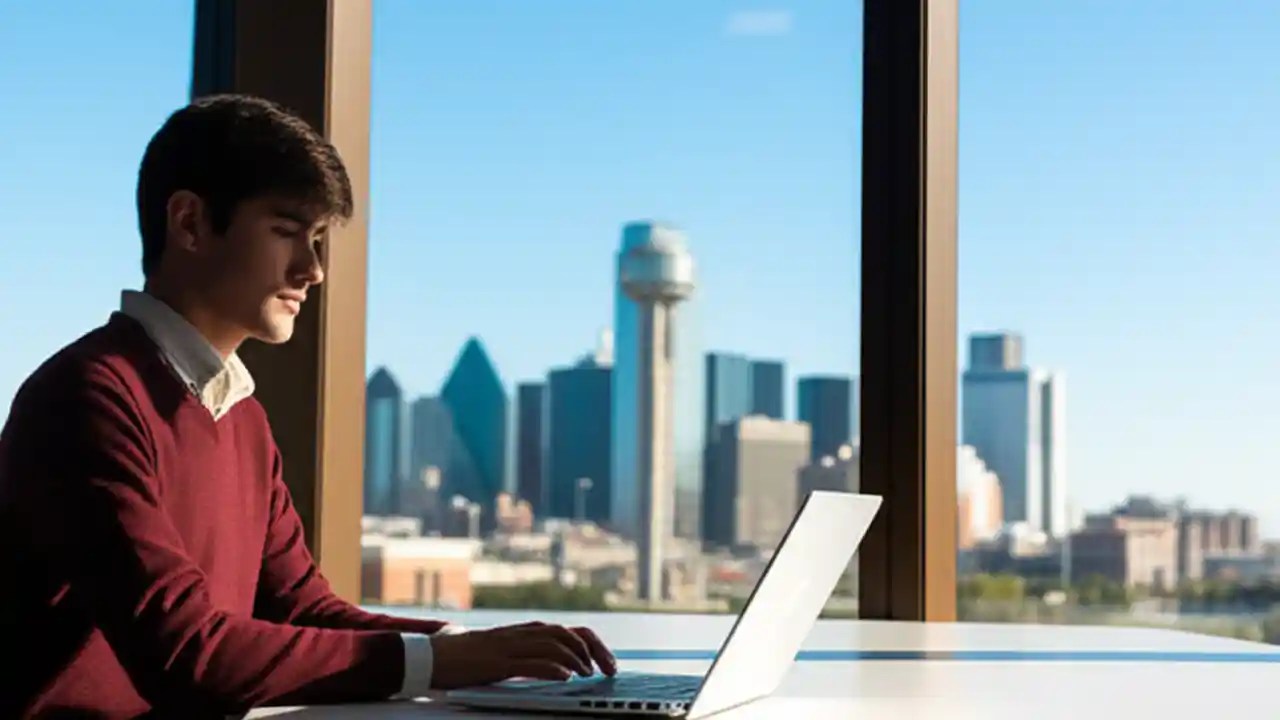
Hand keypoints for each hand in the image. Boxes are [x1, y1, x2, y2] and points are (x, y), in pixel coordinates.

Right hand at [429, 621, 617, 688]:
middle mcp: (522, 633)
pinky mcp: (498, 662)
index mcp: (526, 630)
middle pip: (569, 634)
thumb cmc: (467, 656)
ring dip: (576, 659)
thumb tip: (557, 664)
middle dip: (594, 651)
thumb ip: (527, 652)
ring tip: (588, 674)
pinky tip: (565, 676)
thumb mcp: (504, 650)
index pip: (570, 630)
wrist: (434, 656)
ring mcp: (510, 646)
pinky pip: (531, 662)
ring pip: (554, 645)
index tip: (608, 662)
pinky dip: (552, 668)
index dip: (593, 644)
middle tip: (609, 670)